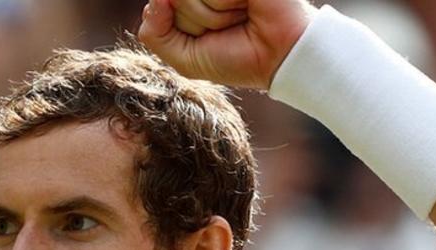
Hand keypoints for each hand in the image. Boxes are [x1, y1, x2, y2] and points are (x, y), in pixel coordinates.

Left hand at [138, 0, 314, 89]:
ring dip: (212, 13)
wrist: (280, 56)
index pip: (158, 5)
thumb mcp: (185, 58)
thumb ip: (155, 34)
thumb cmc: (235, 58)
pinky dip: (224, 3)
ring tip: (238, 16)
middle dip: (196, 20)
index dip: (179, 27)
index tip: (206, 37)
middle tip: (225, 27)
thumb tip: (155, 0)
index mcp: (185, 1)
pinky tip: (246, 5)